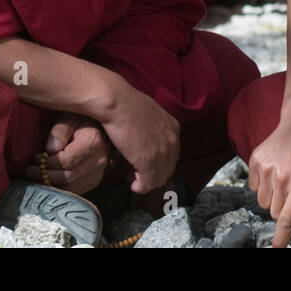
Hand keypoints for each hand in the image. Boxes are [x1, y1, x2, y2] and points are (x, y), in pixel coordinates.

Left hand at [26, 113, 111, 195]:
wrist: (101, 126)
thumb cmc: (82, 119)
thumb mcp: (70, 116)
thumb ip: (60, 130)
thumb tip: (50, 149)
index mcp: (93, 142)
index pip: (66, 161)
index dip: (48, 162)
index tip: (36, 158)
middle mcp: (99, 160)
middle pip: (68, 176)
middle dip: (46, 175)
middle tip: (31, 170)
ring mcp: (99, 172)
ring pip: (72, 187)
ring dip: (52, 185)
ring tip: (38, 176)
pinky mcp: (95, 180)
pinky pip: (76, 190)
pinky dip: (61, 189)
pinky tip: (50, 181)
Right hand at [95, 74, 180, 194]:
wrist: (117, 103)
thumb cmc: (126, 104)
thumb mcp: (149, 114)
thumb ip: (153, 127)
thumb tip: (146, 137)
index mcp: (173, 128)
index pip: (172, 154)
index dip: (159, 163)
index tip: (144, 163)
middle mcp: (172, 141)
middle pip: (168, 168)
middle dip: (153, 174)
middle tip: (136, 173)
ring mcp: (162, 152)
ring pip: (159, 178)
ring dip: (146, 182)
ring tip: (132, 178)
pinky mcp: (149, 162)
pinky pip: (148, 183)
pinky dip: (141, 188)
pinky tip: (133, 186)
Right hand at [247, 97, 290, 247]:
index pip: (286, 220)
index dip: (281, 239)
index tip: (276, 249)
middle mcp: (282, 177)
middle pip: (273, 213)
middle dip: (282, 209)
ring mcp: (267, 168)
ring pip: (262, 202)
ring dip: (272, 197)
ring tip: (283, 179)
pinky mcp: (255, 159)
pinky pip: (253, 186)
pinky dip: (262, 184)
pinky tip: (274, 169)